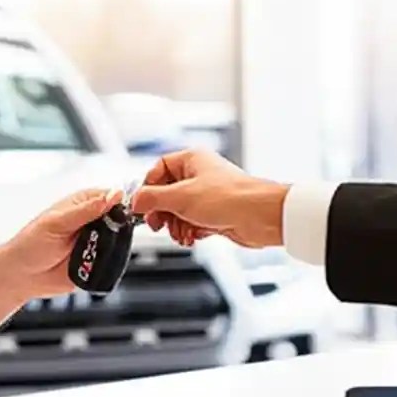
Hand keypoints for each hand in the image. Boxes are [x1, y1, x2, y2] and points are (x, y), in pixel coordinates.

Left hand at [0, 188, 124, 298]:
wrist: (22, 277)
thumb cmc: (31, 244)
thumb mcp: (58, 222)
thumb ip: (87, 210)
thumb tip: (113, 195)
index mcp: (83, 203)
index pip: (113, 197)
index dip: (121, 203)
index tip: (123, 213)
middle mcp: (92, 221)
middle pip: (121, 220)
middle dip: (117, 229)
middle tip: (99, 236)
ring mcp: (96, 242)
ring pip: (120, 242)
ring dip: (110, 248)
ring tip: (88, 252)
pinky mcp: (98, 261)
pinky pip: (114, 261)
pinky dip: (107, 264)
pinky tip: (92, 263)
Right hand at [130, 149, 288, 248]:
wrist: (261, 217)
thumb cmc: (231, 198)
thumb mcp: (181, 197)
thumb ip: (153, 199)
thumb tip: (135, 201)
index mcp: (191, 159)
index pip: (158, 169)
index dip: (148, 188)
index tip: (141, 205)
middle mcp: (199, 175)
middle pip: (166, 193)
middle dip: (161, 212)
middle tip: (157, 224)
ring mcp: (207, 195)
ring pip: (178, 211)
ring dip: (175, 225)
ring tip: (180, 233)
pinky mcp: (215, 214)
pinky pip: (191, 222)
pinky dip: (188, 231)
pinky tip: (191, 237)